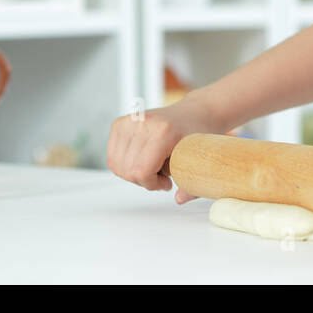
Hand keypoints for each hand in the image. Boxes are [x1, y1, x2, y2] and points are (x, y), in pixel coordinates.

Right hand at [107, 95, 222, 203]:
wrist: (193, 113)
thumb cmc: (197, 135)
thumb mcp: (200, 160)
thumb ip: (192, 185)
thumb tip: (179, 199)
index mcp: (162, 131)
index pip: (141, 170)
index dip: (152, 184)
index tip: (167, 184)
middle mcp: (142, 123)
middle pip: (127, 170)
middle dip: (144, 180)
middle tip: (161, 176)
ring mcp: (129, 121)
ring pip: (116, 165)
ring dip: (133, 173)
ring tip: (153, 168)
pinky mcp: (120, 123)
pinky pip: (112, 156)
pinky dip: (125, 164)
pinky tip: (142, 161)